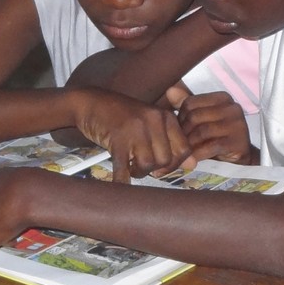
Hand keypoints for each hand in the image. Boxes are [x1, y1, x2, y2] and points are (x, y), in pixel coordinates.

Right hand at [74, 88, 193, 177]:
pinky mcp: (116, 139)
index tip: (162, 166)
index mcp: (165, 117)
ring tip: (131, 167)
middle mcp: (153, 121)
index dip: (175, 164)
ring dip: (139, 172)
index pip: (184, 150)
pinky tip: (119, 182)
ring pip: (148, 165)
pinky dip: (122, 179)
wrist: (91, 103)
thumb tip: (192, 166)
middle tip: (143, 166)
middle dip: (156, 169)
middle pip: (166, 160)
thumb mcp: (151, 124)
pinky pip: (124, 168)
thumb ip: (172, 142)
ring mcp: (135, 129)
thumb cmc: (123, 116)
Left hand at [177, 91, 256, 163]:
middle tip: (179, 144)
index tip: (180, 130)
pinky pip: (210, 146)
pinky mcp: (238, 141)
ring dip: (190, 145)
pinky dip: (199, 154)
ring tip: (184, 152)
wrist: (240, 155)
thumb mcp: (202, 117)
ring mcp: (237, 124)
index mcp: (222, 97)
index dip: (180, 118)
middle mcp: (232, 107)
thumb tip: (170, 90)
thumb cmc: (217, 135)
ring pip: (201, 132)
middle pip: (195, 117)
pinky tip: (194, 159)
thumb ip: (186, 103)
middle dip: (183, 132)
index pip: (190, 103)